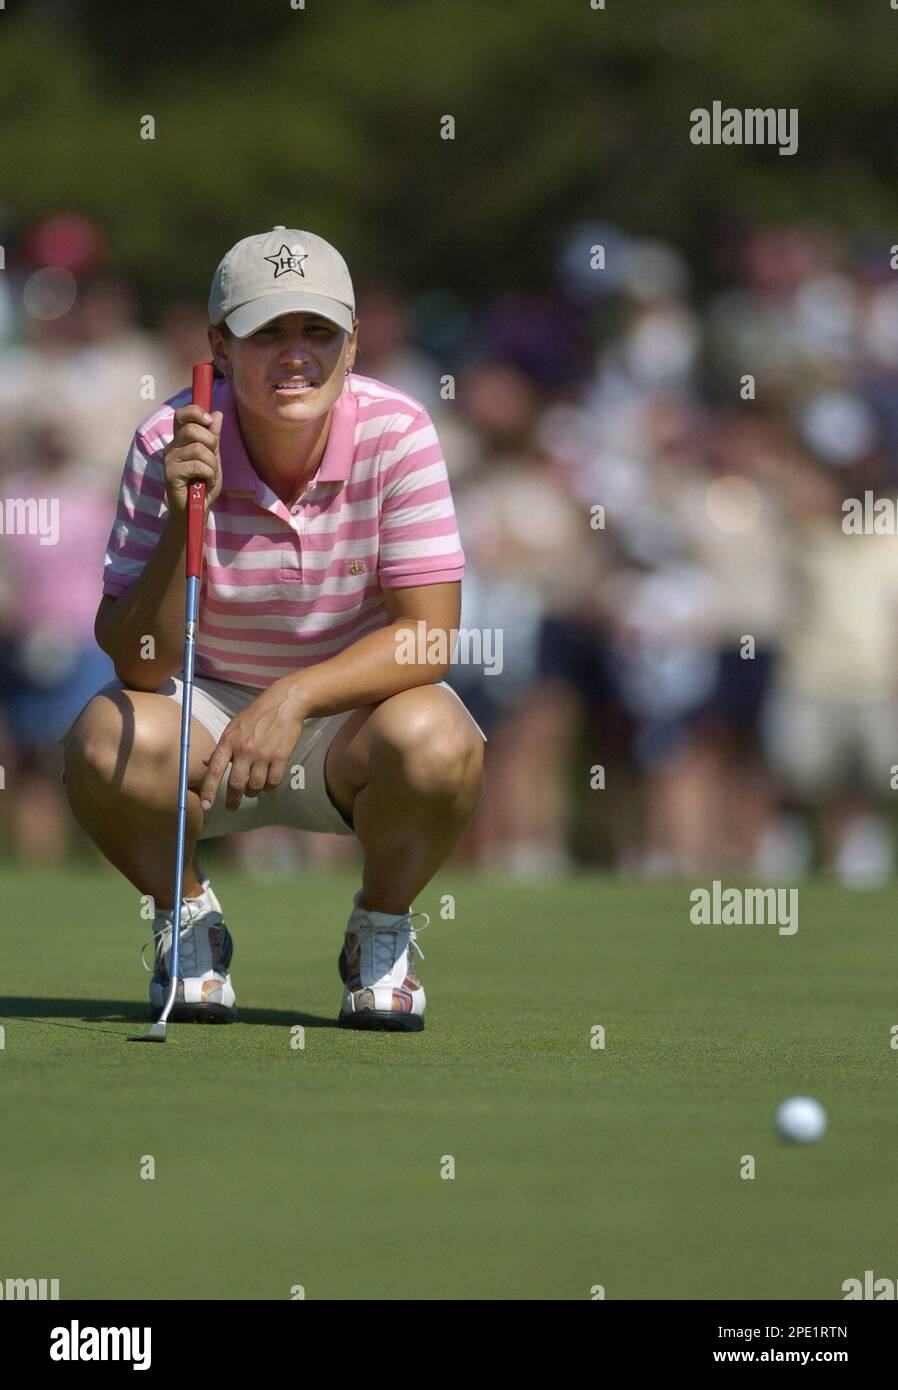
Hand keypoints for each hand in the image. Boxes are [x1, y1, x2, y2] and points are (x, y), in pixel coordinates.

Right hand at [164, 404, 223, 517]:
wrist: (197, 509)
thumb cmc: (203, 484)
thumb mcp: (213, 457)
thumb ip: (213, 437)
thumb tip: (217, 414)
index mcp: (181, 439)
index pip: (181, 414)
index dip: (195, 412)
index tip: (209, 420)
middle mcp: (172, 446)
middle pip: (192, 429)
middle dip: (211, 443)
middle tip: (212, 459)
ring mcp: (169, 459)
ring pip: (199, 449)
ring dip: (212, 464)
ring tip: (209, 475)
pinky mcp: (170, 473)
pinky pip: (198, 465)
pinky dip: (209, 474)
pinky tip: (205, 482)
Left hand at [199, 680, 307, 812]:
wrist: (284, 704)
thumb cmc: (256, 715)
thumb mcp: (233, 727)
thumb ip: (221, 747)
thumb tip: (206, 762)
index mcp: (229, 741)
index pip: (215, 770)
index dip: (209, 790)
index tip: (206, 805)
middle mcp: (244, 750)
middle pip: (236, 784)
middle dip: (233, 800)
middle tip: (232, 807)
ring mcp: (263, 754)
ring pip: (256, 786)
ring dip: (253, 792)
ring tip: (253, 788)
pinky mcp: (281, 757)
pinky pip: (273, 782)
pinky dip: (270, 787)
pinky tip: (268, 782)